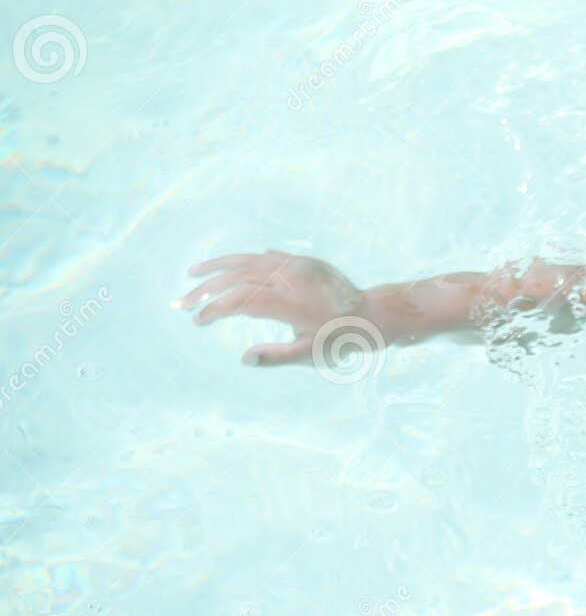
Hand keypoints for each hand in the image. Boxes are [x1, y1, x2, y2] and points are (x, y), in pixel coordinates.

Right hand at [177, 251, 365, 365]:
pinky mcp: (303, 261)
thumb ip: (276, 356)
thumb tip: (244, 359)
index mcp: (285, 302)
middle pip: (235, 277)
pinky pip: (268, 256)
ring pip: (247, 260)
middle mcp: (287, 278)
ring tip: (193, 274)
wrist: (374, 315)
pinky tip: (229, 268)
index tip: (197, 321)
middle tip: (181, 302)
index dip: (213, 310)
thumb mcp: (310, 355)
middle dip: (205, 289)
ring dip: (217, 266)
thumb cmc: (341, 340)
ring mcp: (295, 266)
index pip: (237, 301)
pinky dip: (244, 261)